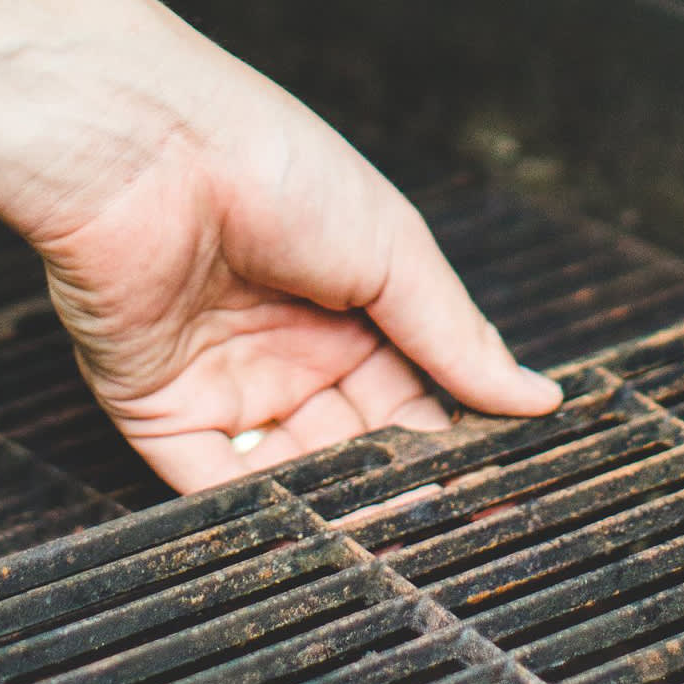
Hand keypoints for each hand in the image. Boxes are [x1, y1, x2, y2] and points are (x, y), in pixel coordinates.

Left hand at [24, 45, 563, 490]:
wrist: (147, 152)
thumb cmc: (268, 164)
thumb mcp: (393, 249)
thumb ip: (458, 337)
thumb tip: (537, 397)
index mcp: (350, 303)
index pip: (411, 393)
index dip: (446, 438)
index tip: (487, 482)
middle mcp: (288, 348)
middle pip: (353, 442)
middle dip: (393, 482)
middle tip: (438, 518)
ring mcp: (223, 383)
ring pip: (290, 473)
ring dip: (335, 505)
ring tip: (384, 530)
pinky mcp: (158, 412)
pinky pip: (210, 483)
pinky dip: (257, 512)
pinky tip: (311, 529)